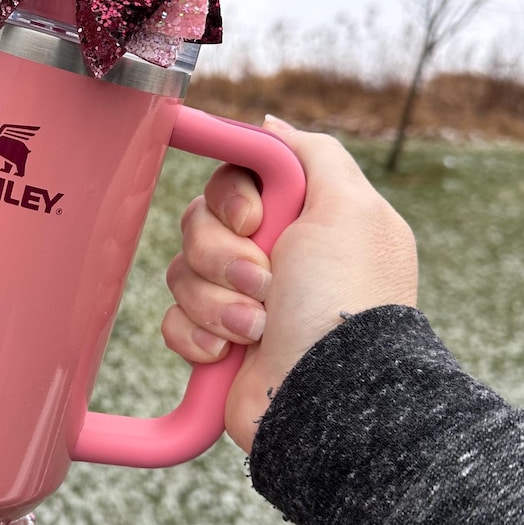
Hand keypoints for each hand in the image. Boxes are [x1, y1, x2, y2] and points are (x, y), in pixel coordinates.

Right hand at [162, 118, 418, 451]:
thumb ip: (314, 154)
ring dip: (216, 300)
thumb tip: (271, 127)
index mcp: (304, 221)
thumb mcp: (351, 207)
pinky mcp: (216, 345)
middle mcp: (273, 258)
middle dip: (223, 255)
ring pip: (181, 271)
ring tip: (256, 329)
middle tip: (265, 283)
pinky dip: (197, 336)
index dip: (232, 196)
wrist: (328, 397)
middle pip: (198, 222)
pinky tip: (228, 354)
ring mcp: (242, 303)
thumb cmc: (345, 303)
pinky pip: (173, 320)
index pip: (235, 180)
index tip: (254, 219)